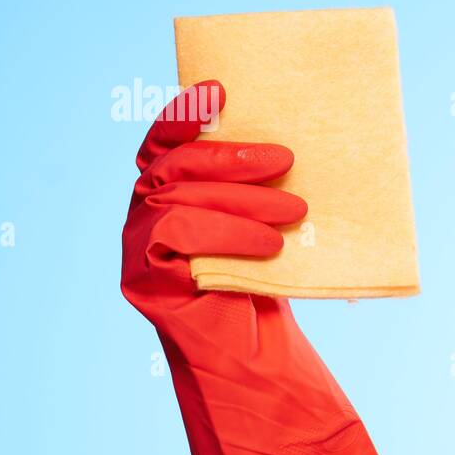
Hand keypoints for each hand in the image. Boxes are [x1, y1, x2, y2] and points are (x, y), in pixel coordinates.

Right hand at [121, 80, 386, 454]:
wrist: (257, 366)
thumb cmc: (270, 291)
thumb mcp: (273, 230)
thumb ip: (270, 192)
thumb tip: (318, 146)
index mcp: (170, 196)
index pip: (166, 143)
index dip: (187, 112)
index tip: (222, 88)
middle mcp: (143, 217)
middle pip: (176, 166)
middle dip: (233, 157)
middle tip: (289, 161)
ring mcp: (136, 249)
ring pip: (177, 198)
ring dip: (239, 199)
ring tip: (295, 213)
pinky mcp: (142, 282)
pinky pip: (174, 239)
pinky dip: (224, 234)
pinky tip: (269, 248)